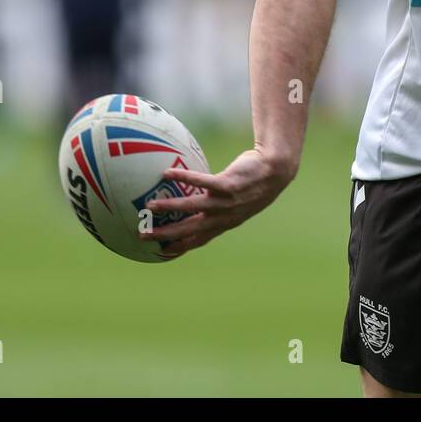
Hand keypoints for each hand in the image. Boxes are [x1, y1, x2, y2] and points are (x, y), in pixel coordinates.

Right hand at [140, 148, 295, 256]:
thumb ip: (220, 200)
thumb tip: (201, 193)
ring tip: (150, 206)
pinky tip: (167, 173)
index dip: (183, 246)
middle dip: (167, 235)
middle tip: (144, 236)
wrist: (276, 170)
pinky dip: (183, 178)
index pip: (201, 239)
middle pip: (191, 230)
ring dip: (170, 208)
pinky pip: (201, 182)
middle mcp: (224, 216)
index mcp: (226, 222)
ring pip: (193, 208)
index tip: (164, 251)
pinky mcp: (227, 184)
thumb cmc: (256, 181)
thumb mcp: (239, 198)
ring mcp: (225, 202)